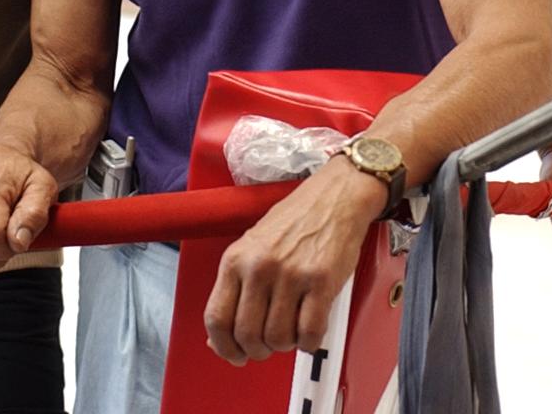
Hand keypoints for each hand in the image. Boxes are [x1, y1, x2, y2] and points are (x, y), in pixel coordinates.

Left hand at [203, 158, 384, 364]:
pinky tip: (310, 331)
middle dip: (258, 351)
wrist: (335, 197)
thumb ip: (236, 287)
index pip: (216, 318)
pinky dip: (309, 342)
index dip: (224, 347)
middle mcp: (259, 267)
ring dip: (286, 345)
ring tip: (292, 332)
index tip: (234, 355)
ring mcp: (291, 275)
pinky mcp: (321, 282)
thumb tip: (220, 337)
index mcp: (236, 258)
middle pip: (247, 335)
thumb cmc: (296, 220)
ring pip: (278, 338)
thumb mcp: (252, 245)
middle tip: (268, 346)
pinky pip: (310, 333)